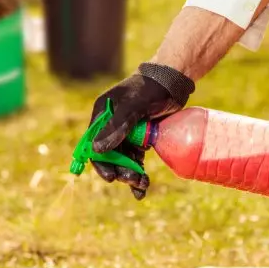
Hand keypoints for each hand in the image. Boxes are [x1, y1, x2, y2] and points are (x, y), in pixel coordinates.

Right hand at [90, 63, 194, 199]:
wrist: (175, 82)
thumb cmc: (152, 89)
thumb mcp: (133, 106)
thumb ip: (117, 126)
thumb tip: (97, 150)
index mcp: (102, 114)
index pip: (94, 144)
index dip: (101, 163)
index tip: (111, 178)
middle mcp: (111, 124)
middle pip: (110, 156)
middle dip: (120, 171)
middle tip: (134, 180)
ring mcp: (127, 132)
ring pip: (124, 160)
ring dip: (131, 175)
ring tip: (143, 185)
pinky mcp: (141, 137)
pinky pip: (136, 159)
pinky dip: (139, 171)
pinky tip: (144, 185)